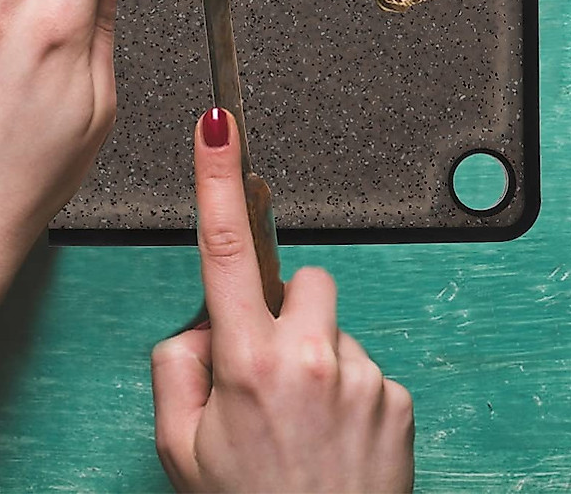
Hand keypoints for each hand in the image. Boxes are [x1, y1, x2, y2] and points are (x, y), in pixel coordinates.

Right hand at [151, 109, 414, 493]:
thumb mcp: (180, 448)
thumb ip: (173, 367)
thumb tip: (200, 325)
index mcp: (249, 363)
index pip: (224, 246)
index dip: (218, 175)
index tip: (218, 124)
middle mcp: (312, 359)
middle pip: (301, 280)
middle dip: (284, 308)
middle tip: (269, 370)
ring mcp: (362, 377)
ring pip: (334, 324)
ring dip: (318, 352)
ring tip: (305, 420)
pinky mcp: (398, 398)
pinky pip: (366, 366)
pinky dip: (349, 390)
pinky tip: (335, 439)